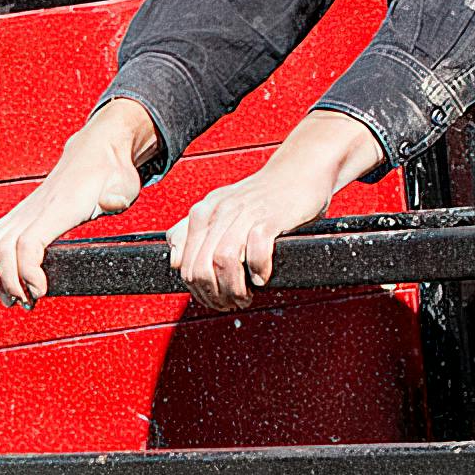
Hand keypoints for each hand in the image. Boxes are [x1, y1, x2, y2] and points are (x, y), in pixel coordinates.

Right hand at [0, 102, 156, 302]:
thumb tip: (112, 201)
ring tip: (11, 299)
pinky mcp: (20, 213)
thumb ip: (117, 196)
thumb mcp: (123, 185)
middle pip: (3, 251)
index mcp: (57, 208)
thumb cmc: (110, 172)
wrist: (97, 151)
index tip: (41, 290)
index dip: (27, 273)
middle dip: (10, 283)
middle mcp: (33, 209)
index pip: (27, 244)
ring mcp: (24, 211)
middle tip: (27, 302)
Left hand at [164, 109, 381, 303]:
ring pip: (223, 262)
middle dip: (214, 295)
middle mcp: (218, 211)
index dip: (197, 290)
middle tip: (230, 303)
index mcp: (203, 213)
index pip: (184, 264)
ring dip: (234, 288)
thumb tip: (175, 261)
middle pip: (200, 267)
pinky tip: (262, 277)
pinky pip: (256, 251)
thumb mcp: (220, 211)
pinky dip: (258, 271)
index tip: (213, 299)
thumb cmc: (263, 196)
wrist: (298, 171)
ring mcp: (243, 213)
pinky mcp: (269, 217)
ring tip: (245, 296)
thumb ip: (194, 233)